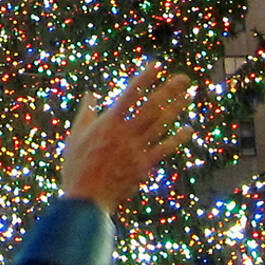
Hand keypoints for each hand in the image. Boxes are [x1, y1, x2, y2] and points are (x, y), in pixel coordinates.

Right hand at [60, 64, 195, 211]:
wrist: (86, 199)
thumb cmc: (76, 167)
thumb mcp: (76, 136)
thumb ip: (86, 113)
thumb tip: (91, 94)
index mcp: (108, 123)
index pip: (131, 94)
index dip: (145, 78)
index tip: (157, 65)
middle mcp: (126, 133)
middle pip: (152, 106)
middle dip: (169, 90)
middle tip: (183, 78)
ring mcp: (137, 149)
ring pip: (161, 124)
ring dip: (176, 108)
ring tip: (189, 95)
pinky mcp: (144, 166)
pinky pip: (164, 149)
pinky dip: (177, 138)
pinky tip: (188, 129)